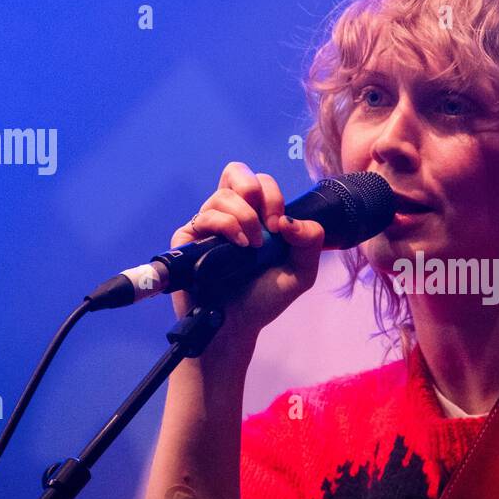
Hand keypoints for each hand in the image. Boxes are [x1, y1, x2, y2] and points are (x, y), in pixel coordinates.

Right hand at [170, 161, 325, 356]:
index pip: (260, 182)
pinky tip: (239, 246)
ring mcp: (206, 226)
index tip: (280, 226)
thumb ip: (310, 241)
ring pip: (222, 195)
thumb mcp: (301, 272)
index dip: (273, 195)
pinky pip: (204, 217)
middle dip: (257, 190)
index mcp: (253, 216)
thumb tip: (288, 220)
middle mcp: (228, 215)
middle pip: (236, 172)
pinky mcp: (188, 239)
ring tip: (252, 246)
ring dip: (244, 216)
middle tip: (268, 223)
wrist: (237, 327)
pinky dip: (227, 225)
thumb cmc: (264, 299)